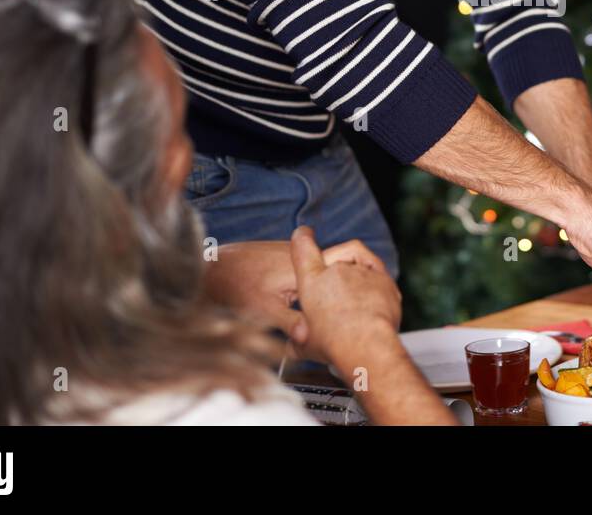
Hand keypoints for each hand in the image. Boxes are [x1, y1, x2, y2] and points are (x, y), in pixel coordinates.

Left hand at [201, 237, 387, 339]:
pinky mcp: (284, 256)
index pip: (346, 257)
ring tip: (351, 297)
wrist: (211, 266)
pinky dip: (321, 276)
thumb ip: (290, 323)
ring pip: (326, 261)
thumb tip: (311, 339)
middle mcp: (302, 255)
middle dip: (356, 274)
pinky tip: (320, 295)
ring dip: (338, 275)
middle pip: (341, 258)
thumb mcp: (263, 309)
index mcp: (302, 266)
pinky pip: (312, 264)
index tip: (380, 279)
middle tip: (372, 291)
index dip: (366, 266)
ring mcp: (293, 253)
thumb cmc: (235, 286)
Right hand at [288, 226, 401, 370]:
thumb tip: (294, 344)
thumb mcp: (303, 344)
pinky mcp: (383, 279)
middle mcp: (336, 269)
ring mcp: (362, 272)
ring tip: (354, 301)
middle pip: (335, 260)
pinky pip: (378, 276)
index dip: (302, 238)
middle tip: (335, 299)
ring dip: (356, 280)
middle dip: (334, 276)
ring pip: (358, 265)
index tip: (303, 233)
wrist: (366, 344)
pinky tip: (372, 301)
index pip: (302, 247)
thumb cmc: (333, 342)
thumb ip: (296, 338)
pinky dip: (375, 286)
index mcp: (312, 279)